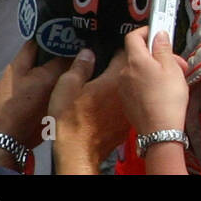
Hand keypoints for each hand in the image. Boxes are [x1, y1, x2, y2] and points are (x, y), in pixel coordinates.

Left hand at [0, 39, 69, 150]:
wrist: (10, 140)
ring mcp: (15, 92)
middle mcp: (14, 75)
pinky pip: (39, 93)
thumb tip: (78, 52)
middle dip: (57, 58)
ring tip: (76, 74)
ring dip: (55, 76)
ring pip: (40, 77)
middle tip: (79, 56)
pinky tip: (63, 94)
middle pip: (39, 60)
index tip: (72, 35)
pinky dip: (50, 91)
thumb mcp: (46, 80)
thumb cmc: (25, 105)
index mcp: (17, 64)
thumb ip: (60, 63)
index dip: (53, 36)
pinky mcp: (19, 107)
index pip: (36, 41)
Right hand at [48, 48, 128, 173]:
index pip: (126, 52)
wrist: (78, 152)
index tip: (110, 49)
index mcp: (115, 77)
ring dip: (124, 85)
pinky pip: (128, 106)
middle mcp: (129, 91)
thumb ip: (80, 65)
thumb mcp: (67, 86)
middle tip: (107, 67)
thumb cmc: (72, 122)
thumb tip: (87, 54)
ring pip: (133, 88)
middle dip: (122, 66)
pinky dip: (121, 103)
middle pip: (132, 70)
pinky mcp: (128, 122)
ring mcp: (130, 108)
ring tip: (105, 88)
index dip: (117, 48)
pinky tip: (106, 107)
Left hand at [117, 27, 190, 135]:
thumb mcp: (171, 67)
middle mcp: (125, 72)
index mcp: (136, 60)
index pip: (133, 36)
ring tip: (172, 79)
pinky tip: (163, 91)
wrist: (160, 130)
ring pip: (139, 70)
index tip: (157, 32)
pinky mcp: (127, 100)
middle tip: (175, 61)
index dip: (146, 31)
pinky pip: (137, 84)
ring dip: (155, 69)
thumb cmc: (167, 99)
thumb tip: (159, 35)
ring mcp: (124, 88)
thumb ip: (163, 48)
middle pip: (139, 54)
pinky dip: (148, 82)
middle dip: (157, 54)